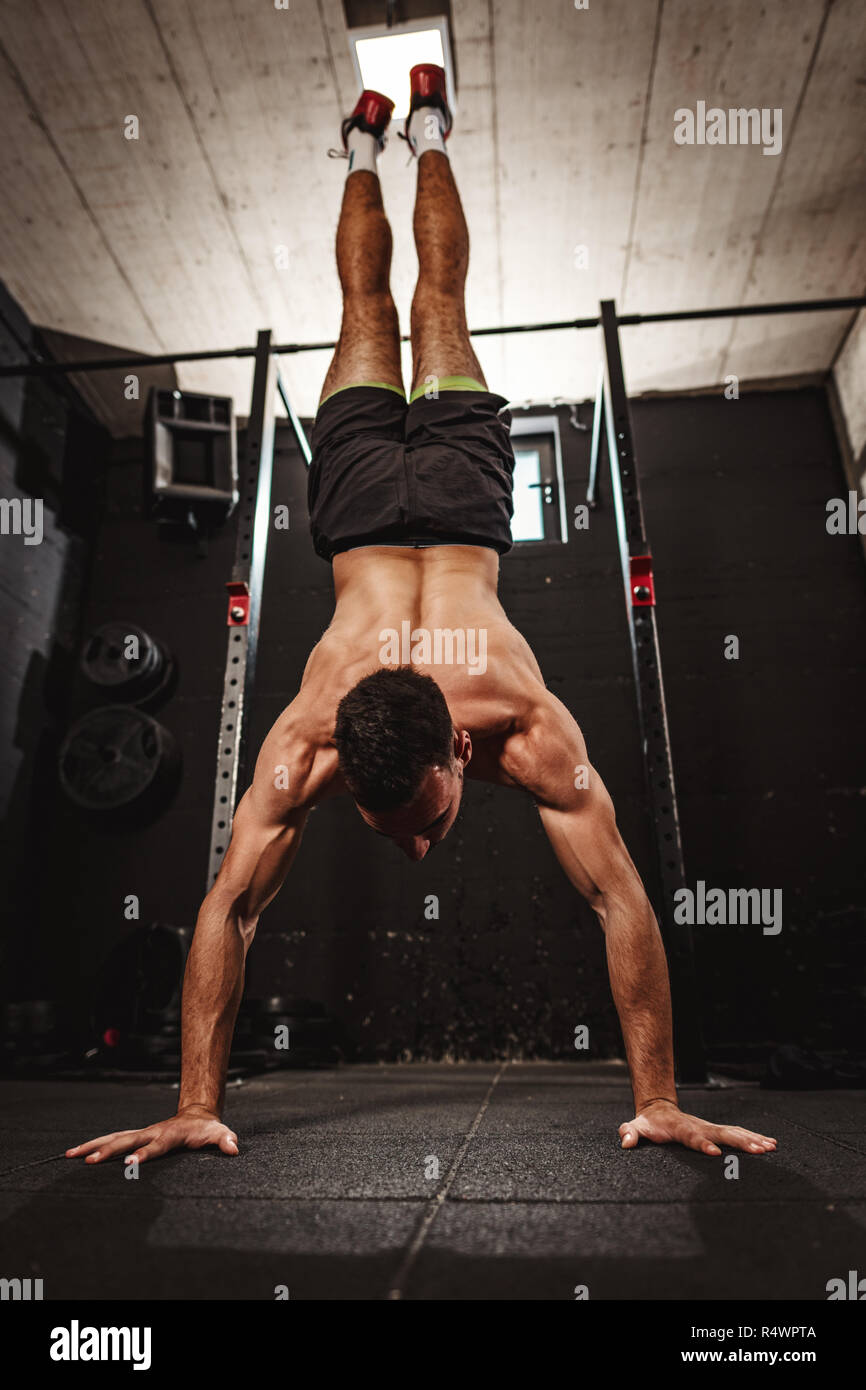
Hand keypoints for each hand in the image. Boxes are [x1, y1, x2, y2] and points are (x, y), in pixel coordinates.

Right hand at [65, 1106, 238, 1165]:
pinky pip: (111, 1140)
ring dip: (93, 1146)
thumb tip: (234, 1149)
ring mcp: (141, 1133)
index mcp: (170, 1134)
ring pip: (113, 1137)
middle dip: (108, 1151)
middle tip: (90, 1162)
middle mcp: (151, 1132)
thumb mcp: (221, 1134)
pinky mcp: (134, 1137)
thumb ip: (225, 1141)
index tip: (131, 1162)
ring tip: (71, 1156)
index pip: (155, 1146)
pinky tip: (75, 1154)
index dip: (144, 1154)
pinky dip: (93, 1145)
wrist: (197, 1116)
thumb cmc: (208, 1130)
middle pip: (126, 1140)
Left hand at [619, 1100, 776, 1156]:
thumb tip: (625, 1141)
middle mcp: (700, 1126)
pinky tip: (770, 1144)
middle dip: (740, 1142)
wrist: (659, 1110)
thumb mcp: (636, 1127)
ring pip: (734, 1132)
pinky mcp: (717, 1131)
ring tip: (770, 1147)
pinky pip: (738, 1133)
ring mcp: (710, 1128)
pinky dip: (754, 1137)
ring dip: (752, 1139)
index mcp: (682, 1129)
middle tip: (759, 1150)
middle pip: (722, 1134)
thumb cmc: (648, 1124)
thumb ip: (630, 1133)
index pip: (694, 1137)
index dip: (703, 1144)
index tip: (715, 1154)